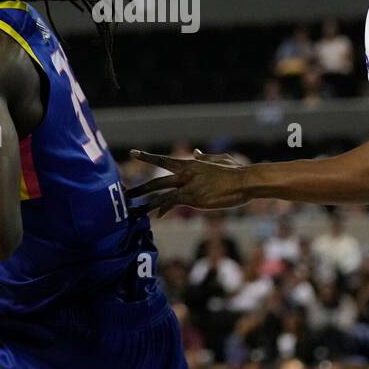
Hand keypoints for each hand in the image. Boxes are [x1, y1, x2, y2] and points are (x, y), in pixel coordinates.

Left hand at [127, 148, 248, 214]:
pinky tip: (157, 216)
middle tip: (125, 194)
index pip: (163, 160)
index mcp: (190, 165)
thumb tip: (195, 152)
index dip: (147, 157)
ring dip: (145, 205)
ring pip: (161, 195)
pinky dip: (163, 209)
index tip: (133, 153)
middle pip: (157, 182)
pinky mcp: (193, 198)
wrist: (244, 180)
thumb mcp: (218, 160)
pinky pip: (173, 204)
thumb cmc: (235, 171)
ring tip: (132, 211)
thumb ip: (204, 158)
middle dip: (140, 189)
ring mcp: (188, 186)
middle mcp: (185, 174)